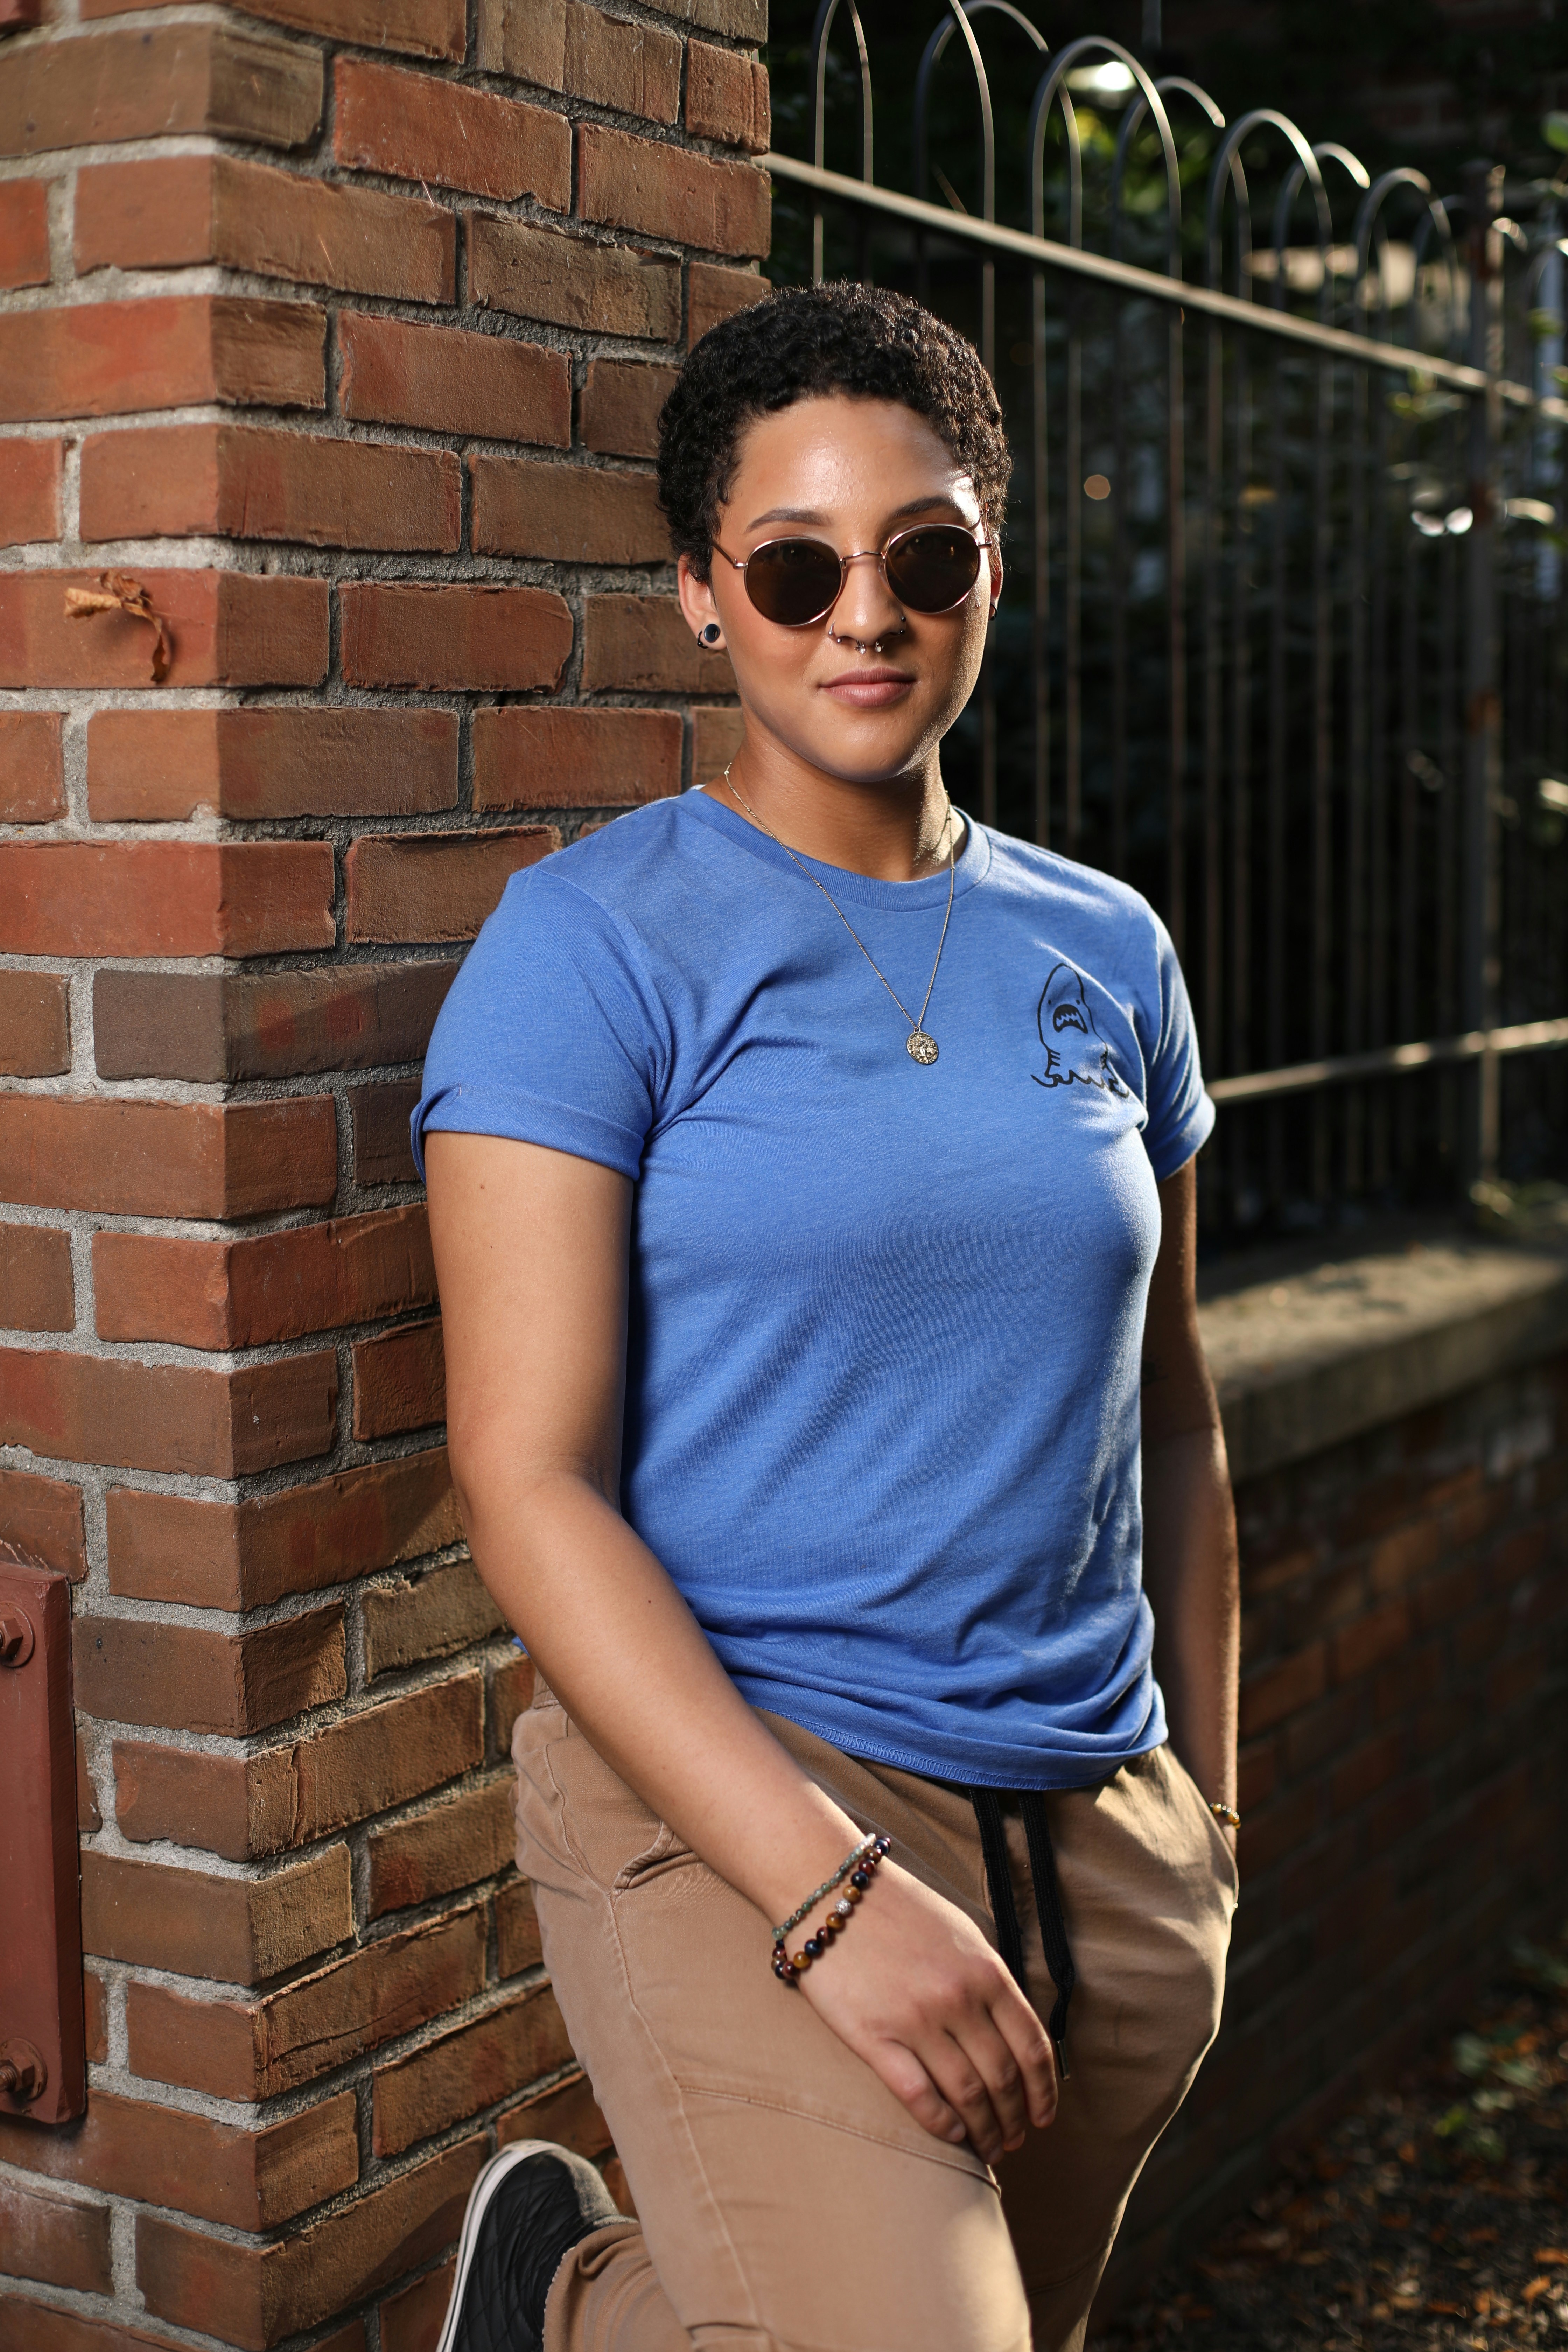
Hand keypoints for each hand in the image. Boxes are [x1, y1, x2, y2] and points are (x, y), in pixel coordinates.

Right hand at [793, 1862, 1057, 2165]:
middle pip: (1004, 2077)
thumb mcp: (960, 1933)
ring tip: (990, 2148)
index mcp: (986, 1971)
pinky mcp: (875, 2037)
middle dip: (1016, 2117)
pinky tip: (953, 2136)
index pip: (1032, 2045)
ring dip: (985, 2130)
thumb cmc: (897, 1908)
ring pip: (968, 2094)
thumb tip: (1012, 2030)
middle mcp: (959, 1998)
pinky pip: (919, 2096)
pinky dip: (944, 2125)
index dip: (1044, 2090)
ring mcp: (917, 2020)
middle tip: (1016, 2139)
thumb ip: (988, 1979)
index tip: (1045, 2115)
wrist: (830, 1889)